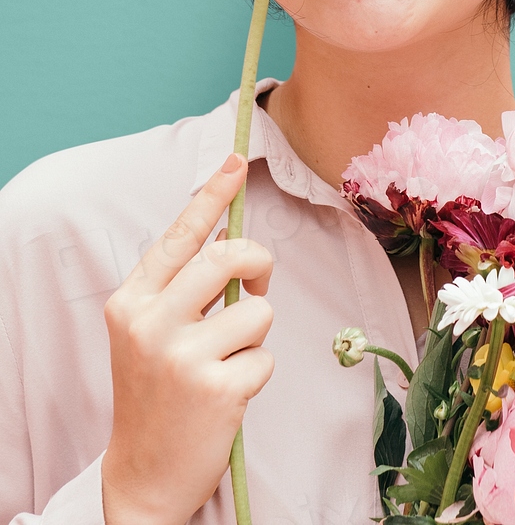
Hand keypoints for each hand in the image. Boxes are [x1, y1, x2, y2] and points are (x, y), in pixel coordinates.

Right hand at [101, 153, 273, 524]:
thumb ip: (179, 288)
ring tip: (228, 359)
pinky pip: (264, 356)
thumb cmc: (155, 391)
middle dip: (258, 263)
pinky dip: (256, 372)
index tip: (237, 161)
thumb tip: (228, 238)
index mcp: (131, 301)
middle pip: (228, 257)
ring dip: (255, 333)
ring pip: (257, 309)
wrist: (144, 473)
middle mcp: (150, 322)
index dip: (212, 195)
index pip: (179, 236)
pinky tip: (228, 395)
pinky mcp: (216, 389)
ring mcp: (181, 357)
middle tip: (259, 285)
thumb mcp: (147, 332)